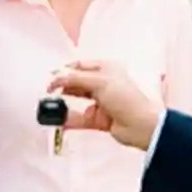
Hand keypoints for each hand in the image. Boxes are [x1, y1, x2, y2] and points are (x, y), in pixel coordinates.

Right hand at [47, 60, 161, 150]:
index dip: (66, 69)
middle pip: (78, 82)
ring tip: (51, 104)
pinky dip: (69, 119)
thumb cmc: (127, 99)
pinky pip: (80, 118)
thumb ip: (75, 79)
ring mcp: (102, 101)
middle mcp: (104, 83)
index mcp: (107, 68)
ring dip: (64, 102)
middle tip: (49, 90)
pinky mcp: (99, 118)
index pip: (81, 65)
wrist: (141, 126)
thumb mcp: (100, 82)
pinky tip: (59, 120)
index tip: (52, 76)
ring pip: (78, 100)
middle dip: (63, 85)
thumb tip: (57, 77)